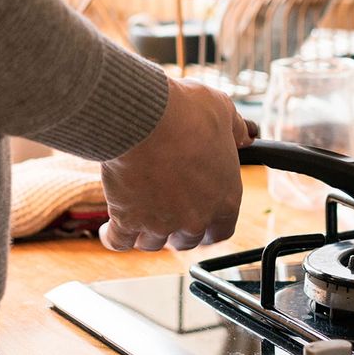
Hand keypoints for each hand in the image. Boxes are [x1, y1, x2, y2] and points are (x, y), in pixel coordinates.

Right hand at [98, 78, 253, 250]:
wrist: (144, 118)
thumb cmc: (186, 112)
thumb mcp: (223, 112)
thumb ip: (236, 130)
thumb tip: (245, 135)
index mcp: (225, 198)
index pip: (223, 230)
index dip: (211, 226)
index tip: (203, 219)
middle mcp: (195, 218)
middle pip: (187, 240)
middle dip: (177, 229)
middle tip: (168, 212)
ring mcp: (160, 223)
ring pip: (152, 243)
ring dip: (146, 232)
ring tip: (139, 217)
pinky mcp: (127, 220)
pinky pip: (118, 241)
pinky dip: (112, 237)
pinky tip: (108, 229)